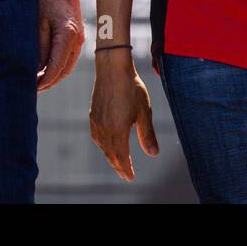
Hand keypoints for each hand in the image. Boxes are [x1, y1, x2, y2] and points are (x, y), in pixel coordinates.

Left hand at [36, 0, 83, 90]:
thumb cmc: (48, 1)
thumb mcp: (38, 24)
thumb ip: (38, 47)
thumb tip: (35, 69)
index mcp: (67, 35)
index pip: (56, 66)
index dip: (45, 80)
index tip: (33, 88)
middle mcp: (77, 40)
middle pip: (64, 70)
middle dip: (49, 82)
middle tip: (32, 89)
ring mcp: (80, 40)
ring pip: (68, 67)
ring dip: (54, 77)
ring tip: (38, 83)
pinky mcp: (78, 38)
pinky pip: (69, 59)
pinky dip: (59, 68)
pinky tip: (46, 70)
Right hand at [90, 55, 158, 180]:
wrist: (112, 68)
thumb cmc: (131, 88)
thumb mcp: (144, 111)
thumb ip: (147, 134)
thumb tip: (153, 154)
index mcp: (117, 130)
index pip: (121, 157)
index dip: (126, 169)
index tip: (131, 178)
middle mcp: (104, 129)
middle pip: (110, 154)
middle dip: (118, 166)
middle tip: (125, 175)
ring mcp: (96, 121)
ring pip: (102, 146)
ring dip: (110, 156)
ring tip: (118, 162)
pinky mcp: (93, 114)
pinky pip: (97, 136)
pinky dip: (103, 145)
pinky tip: (107, 143)